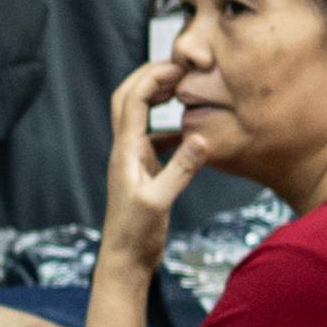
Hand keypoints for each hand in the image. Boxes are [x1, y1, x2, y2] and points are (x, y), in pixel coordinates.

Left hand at [102, 46, 210, 246]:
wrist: (124, 261)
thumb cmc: (135, 235)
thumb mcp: (159, 202)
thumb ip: (180, 170)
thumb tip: (201, 138)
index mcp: (125, 151)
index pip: (132, 99)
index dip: (152, 77)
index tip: (179, 65)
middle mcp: (125, 150)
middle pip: (128, 99)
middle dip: (149, 77)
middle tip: (178, 65)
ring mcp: (133, 161)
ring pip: (141, 117)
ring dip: (158, 97)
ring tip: (184, 87)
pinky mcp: (143, 173)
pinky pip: (155, 140)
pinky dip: (171, 128)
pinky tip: (191, 132)